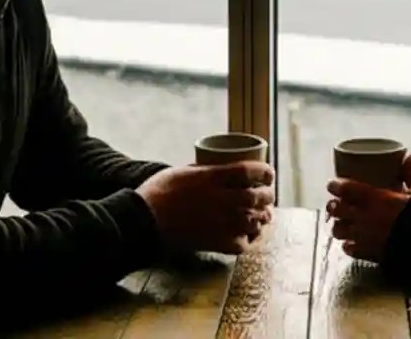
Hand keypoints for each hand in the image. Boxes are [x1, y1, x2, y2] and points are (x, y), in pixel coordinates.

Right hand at [137, 162, 274, 254]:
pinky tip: (247, 235)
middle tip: (268, 196)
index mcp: (212, 177)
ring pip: (253, 220)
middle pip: (256, 197)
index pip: (249, 171)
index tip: (268, 173)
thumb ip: (206, 171)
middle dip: (268, 196)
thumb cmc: (158, 192)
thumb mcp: (183, 170)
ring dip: (262, 217)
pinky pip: (241, 243)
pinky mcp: (214, 243)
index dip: (264, 171)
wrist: (142, 220)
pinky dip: (248, 239)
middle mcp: (220, 200)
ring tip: (263, 216)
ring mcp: (218, 223)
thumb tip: (222, 168)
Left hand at [326, 180, 409, 261]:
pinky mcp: (366, 254)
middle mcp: (363, 217)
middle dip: (333, 206)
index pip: (344, 189)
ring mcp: (362, 237)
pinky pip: (348, 249)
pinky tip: (352, 243)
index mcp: (373, 198)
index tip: (333, 185)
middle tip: (335, 204)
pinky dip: (348, 244)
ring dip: (338, 226)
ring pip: (337, 231)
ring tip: (342, 224)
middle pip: (336, 210)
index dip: (335, 186)